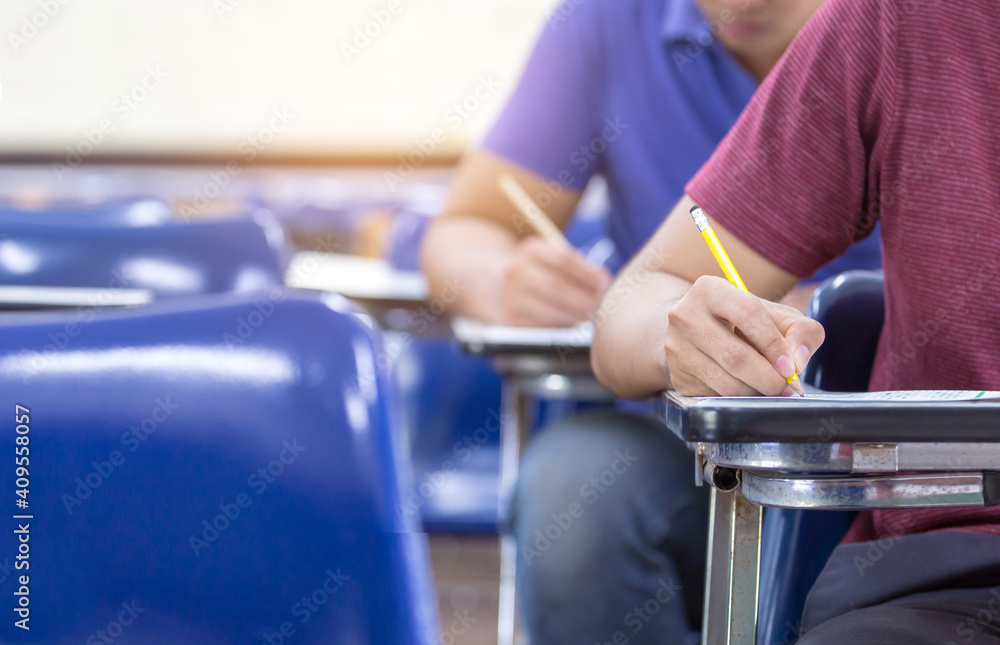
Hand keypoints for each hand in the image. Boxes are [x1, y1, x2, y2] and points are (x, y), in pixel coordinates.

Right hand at [499, 237, 611, 326]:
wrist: (489, 285)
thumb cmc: (532, 271)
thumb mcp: (547, 256)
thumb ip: (574, 265)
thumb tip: (604, 282)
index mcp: (530, 250)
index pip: (563, 260)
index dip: (588, 274)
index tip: (605, 284)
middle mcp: (516, 271)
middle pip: (557, 287)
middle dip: (585, 299)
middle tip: (601, 307)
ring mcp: (510, 297)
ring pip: (551, 311)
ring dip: (575, 317)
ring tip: (589, 318)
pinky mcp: (508, 320)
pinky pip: (541, 327)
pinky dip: (560, 328)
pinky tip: (571, 325)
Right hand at [664, 276, 824, 395]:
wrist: (698, 333)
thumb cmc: (744, 323)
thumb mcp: (777, 316)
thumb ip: (801, 332)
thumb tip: (798, 362)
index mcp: (710, 290)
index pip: (748, 314)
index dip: (774, 344)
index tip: (790, 367)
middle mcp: (684, 316)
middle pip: (735, 356)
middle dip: (769, 378)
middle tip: (786, 388)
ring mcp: (676, 348)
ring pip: (726, 382)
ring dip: (756, 392)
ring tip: (769, 389)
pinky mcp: (677, 376)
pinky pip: (715, 397)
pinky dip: (738, 399)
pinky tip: (745, 388)